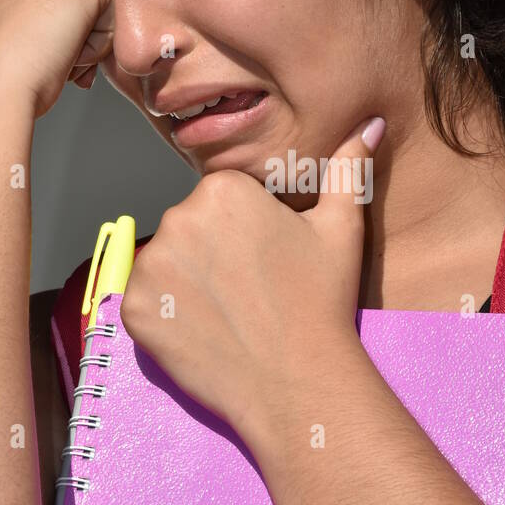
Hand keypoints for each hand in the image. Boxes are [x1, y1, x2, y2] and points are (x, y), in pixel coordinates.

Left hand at [119, 117, 385, 442]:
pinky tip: (204, 330)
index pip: (222, 200)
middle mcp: (178, 217)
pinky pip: (144, 302)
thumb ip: (347, 166)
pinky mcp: (134, 309)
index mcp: (222, 190)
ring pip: (166, 263)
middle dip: (213, 254)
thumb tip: (369, 122)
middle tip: (251, 291)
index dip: (246, 233)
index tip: (267, 264)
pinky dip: (166, 315)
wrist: (297, 381)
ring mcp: (151, 265)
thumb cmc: (321, 302)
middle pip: (190, 228)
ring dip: (187, 282)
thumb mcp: (341, 227)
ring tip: (229, 312)